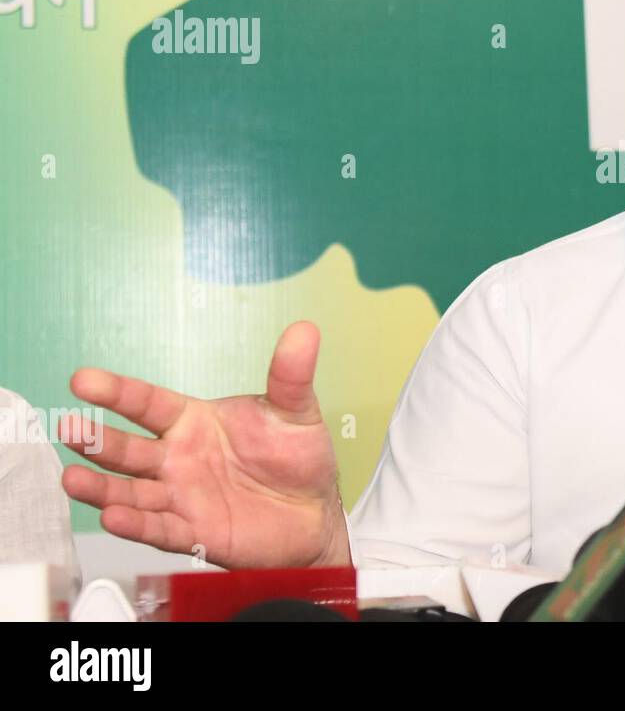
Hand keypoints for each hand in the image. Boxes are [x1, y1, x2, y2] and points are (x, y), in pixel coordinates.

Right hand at [61, 321, 349, 569]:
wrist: (315, 513)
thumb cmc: (297, 457)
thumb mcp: (296, 411)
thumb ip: (290, 375)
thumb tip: (303, 331)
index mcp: (194, 422)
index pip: (148, 404)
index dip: (117, 392)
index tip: (83, 380)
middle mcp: (178, 459)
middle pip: (128, 450)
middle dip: (97, 440)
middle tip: (68, 427)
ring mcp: (182, 497)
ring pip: (132, 491)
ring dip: (102, 487)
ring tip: (72, 478)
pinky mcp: (194, 534)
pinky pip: (160, 529)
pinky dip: (137, 524)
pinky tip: (113, 517)